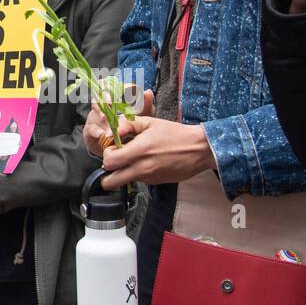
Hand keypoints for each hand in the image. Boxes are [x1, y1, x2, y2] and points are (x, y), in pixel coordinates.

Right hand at [84, 90, 154, 156]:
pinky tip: (101, 134)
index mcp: (113, 100)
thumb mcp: (139, 118)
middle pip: (100, 96)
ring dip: (100, 112)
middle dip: (104, 98)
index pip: (107, 87)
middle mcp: (102, 106)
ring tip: (104, 118)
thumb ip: (144, 106)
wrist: (116, 148)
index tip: (111, 84)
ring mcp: (94, 117)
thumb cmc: (129, 129)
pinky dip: (96, 131)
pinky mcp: (89, 130)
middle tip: (110, 102)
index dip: (106, 84)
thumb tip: (148, 92)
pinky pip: (91, 128)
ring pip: (94, 110)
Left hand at [100, 116, 214, 189]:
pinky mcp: (155, 183)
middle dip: (107, 174)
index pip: (108, 162)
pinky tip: (149, 161)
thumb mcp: (150, 122)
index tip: (113, 148)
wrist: (198, 149)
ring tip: (135, 158)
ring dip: (123, 172)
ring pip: (125, 181)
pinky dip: (138, 173)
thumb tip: (111, 132)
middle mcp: (142, 168)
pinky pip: (139, 180)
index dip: (106, 155)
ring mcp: (148, 178)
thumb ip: (127, 125)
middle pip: (110, 183)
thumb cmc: (175, 133)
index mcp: (139, 151)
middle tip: (115, 161)